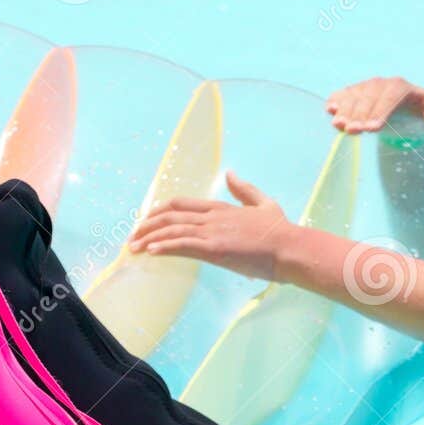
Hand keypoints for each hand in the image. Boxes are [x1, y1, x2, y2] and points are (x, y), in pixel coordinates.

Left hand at [128, 172, 289, 281]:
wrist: (291, 248)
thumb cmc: (280, 231)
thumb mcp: (264, 203)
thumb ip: (245, 189)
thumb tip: (231, 173)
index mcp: (221, 208)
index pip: (181, 205)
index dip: (160, 212)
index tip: (146, 221)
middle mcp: (213, 217)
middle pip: (170, 216)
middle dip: (147, 226)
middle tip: (132, 238)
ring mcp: (213, 232)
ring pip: (172, 231)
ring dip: (149, 239)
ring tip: (132, 248)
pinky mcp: (215, 249)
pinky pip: (183, 245)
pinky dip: (164, 247)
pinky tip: (150, 251)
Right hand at [325, 76, 423, 133]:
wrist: (410, 107)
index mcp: (401, 87)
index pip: (390, 98)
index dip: (381, 113)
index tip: (373, 129)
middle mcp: (381, 84)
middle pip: (368, 98)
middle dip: (360, 115)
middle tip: (354, 132)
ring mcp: (365, 88)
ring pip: (353, 97)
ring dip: (345, 111)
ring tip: (339, 125)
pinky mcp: (353, 94)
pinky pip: (342, 95)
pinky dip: (335, 101)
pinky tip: (330, 110)